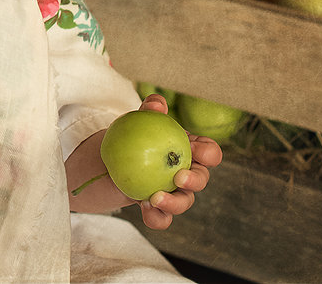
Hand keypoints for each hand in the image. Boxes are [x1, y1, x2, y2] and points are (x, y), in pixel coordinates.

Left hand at [135, 93, 222, 229]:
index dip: (208, 153)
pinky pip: (162, 217)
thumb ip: (150, 109)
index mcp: (190, 151)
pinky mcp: (158, 208)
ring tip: (156, 198)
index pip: (209, 153)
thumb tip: (158, 104)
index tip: (196, 149)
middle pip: (201, 180)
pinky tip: (145, 209)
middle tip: (179, 177)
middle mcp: (187, 173)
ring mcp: (174, 193)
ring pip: (184, 202)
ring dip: (174, 203)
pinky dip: (157, 216)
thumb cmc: (134, 135)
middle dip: (196, 180)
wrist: (112, 159)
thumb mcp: (140, 120)